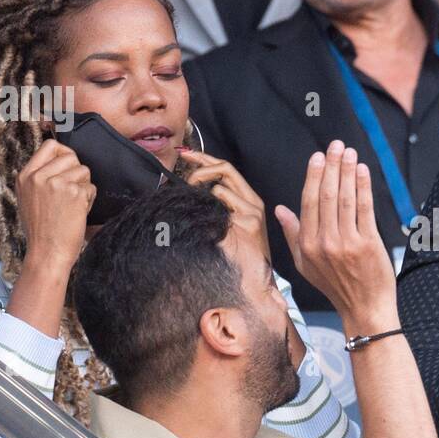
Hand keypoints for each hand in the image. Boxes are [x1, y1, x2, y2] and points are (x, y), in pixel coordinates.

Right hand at [16, 139, 93, 272]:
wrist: (47, 253)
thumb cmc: (41, 230)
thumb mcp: (29, 198)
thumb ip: (40, 178)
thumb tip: (61, 159)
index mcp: (25, 176)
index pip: (50, 146)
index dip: (64, 153)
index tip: (68, 167)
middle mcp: (39, 176)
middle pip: (71, 157)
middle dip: (77, 173)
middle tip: (71, 193)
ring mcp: (56, 183)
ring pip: (83, 170)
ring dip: (84, 187)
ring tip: (72, 204)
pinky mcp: (73, 193)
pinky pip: (91, 187)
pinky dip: (89, 200)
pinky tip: (77, 212)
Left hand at [179, 148, 269, 263]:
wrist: (252, 282)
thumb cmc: (234, 260)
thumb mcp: (221, 227)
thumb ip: (212, 209)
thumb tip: (188, 194)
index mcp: (247, 201)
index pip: (226, 170)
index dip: (206, 159)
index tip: (186, 154)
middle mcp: (253, 202)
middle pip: (226, 168)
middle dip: (202, 164)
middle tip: (185, 170)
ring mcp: (253, 211)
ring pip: (222, 182)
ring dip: (201, 184)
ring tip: (190, 198)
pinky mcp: (250, 221)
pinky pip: (223, 198)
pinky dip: (209, 201)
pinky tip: (204, 215)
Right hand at [275, 141, 396, 330]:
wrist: (364, 309)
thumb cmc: (335, 286)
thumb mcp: (305, 264)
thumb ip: (292, 234)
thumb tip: (279, 209)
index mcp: (307, 245)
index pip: (308, 202)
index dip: (314, 177)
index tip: (318, 157)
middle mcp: (324, 242)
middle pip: (326, 196)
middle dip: (331, 167)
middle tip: (335, 145)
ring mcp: (347, 243)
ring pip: (345, 199)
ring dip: (347, 172)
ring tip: (349, 152)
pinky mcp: (368, 244)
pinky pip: (364, 209)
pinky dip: (363, 187)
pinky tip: (363, 171)